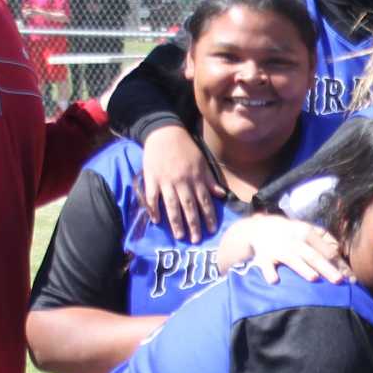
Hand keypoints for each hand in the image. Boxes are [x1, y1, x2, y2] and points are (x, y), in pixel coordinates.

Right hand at [141, 123, 223, 242]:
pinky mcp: (151, 178)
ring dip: (176, 222)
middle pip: (189, 207)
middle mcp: (182, 182)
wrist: (164, 132)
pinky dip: (154, 209)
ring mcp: (165, 181)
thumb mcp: (202, 162)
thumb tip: (222, 195)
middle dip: (194, 224)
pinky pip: (152, 197)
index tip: (212, 230)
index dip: (209, 216)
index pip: (205, 201)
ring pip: (172, 205)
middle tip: (196, 240)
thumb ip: (210, 180)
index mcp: (195, 178)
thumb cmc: (185, 148)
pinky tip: (157, 220)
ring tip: (180, 236)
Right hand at [220, 215, 346, 284]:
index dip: (339, 264)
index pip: (326, 250)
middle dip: (326, 268)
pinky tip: (274, 280)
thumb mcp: (307, 228)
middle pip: (313, 256)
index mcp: (307, 233)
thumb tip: (340, 250)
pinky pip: (266, 265)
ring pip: (293, 260)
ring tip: (313, 278)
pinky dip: (269, 272)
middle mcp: (294, 240)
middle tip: (339, 280)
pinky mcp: (263, 257)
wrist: (258, 227)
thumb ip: (324, 238)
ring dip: (302, 268)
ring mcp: (279, 249)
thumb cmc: (290, 232)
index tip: (350, 278)